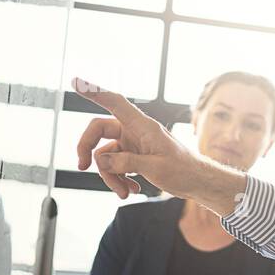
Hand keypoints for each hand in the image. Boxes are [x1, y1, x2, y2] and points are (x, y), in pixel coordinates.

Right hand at [72, 78, 245, 213]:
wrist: (198, 183)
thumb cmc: (184, 171)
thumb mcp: (154, 168)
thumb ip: (126, 162)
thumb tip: (101, 161)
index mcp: (142, 125)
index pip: (114, 102)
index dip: (94, 92)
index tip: (75, 81)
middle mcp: (135, 131)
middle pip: (98, 131)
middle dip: (89, 151)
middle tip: (81, 167)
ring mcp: (133, 144)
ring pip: (106, 155)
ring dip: (111, 176)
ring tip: (124, 193)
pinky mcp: (135, 157)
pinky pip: (116, 165)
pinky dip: (119, 179)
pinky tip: (131, 190)